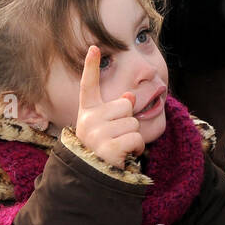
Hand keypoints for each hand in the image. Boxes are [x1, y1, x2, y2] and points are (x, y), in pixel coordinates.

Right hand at [75, 46, 143, 165]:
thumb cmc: (103, 149)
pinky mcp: (108, 148)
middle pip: (125, 106)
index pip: (88, 85)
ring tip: (119, 147)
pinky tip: (125, 155)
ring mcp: (97, 134)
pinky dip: (137, 148)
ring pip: (133, 123)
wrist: (95, 176)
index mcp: (87, 112)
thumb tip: (130, 96)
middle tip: (116, 137)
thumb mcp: (107, 127)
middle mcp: (88, 120)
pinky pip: (136, 138)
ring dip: (133, 137)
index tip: (95, 48)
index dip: (91, 66)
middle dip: (128, 121)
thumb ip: (116, 110)